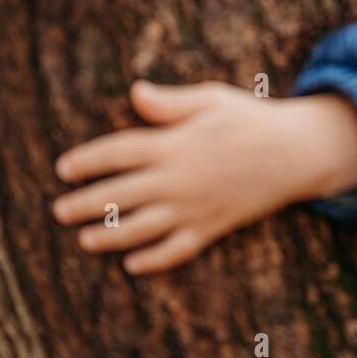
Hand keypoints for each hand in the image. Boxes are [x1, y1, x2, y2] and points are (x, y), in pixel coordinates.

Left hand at [51, 80, 356, 275]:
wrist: (297, 153)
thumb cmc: (251, 119)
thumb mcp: (211, 99)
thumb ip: (170, 102)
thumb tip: (134, 92)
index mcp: (175, 144)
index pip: (119, 153)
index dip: (88, 160)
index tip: (64, 168)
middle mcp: (179, 179)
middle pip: (120, 195)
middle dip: (85, 204)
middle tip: (59, 211)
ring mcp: (195, 207)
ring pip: (142, 228)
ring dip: (110, 236)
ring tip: (86, 240)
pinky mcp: (214, 227)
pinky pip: (178, 250)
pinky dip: (154, 260)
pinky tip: (133, 265)